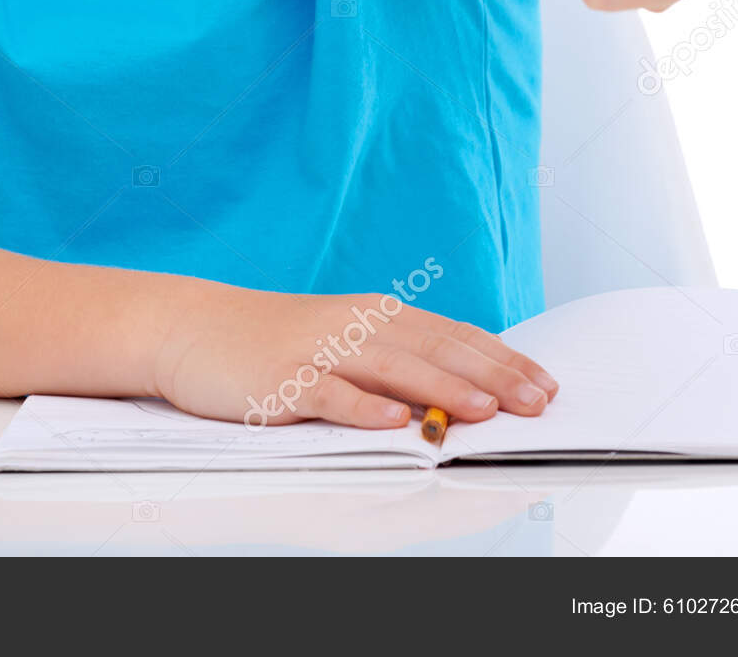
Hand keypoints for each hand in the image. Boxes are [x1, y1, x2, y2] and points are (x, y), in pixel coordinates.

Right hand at [151, 283, 558, 428]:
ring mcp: (318, 351)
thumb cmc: (275, 342)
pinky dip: (362, 407)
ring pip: (390, 368)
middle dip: (491, 376)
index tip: (545, 383)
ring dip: (440, 389)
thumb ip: (394, 362)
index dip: (501, 358)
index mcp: (374, 315)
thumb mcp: (342, 342)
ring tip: (484, 409)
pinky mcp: (281, 380)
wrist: (193, 326)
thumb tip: (460, 391)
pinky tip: (392, 422)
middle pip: (433, 349)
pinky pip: (327, 394)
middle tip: (536, 402)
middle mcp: (354, 326)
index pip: (451, 335)